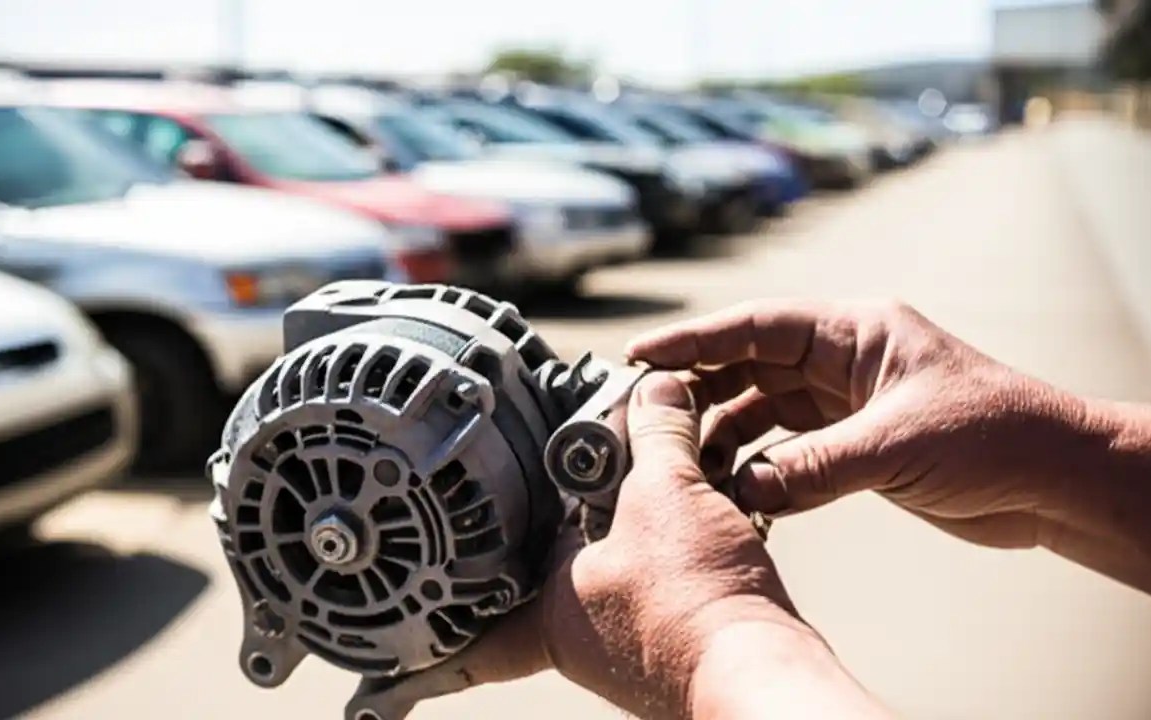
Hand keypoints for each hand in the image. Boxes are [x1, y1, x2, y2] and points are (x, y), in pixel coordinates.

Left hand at [348, 374, 815, 719]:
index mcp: (552, 612)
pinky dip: (679, 543)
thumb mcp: (667, 494)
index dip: (429, 652)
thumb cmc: (698, 606)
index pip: (471, 638)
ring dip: (634, 527)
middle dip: (571, 524)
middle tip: (573, 489)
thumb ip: (655, 436)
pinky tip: (707, 507)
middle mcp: (586, 635)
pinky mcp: (681, 638)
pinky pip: (667, 579)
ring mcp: (634, 644)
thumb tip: (656, 392)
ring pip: (616, 568)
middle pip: (558, 568)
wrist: (765, 669)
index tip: (385, 679)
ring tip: (661, 479)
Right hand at [626, 299, 1131, 553]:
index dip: (696, 338)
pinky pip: (788, 446)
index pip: (757, 325)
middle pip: (750, 363)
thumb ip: (812, 467)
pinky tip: (733, 485)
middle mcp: (844, 359)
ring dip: (726, 432)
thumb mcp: (893, 446)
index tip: (644, 355)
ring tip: (686, 461)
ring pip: (764, 407)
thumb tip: (742, 490)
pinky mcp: (855, 441)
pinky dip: (758, 464)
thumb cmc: (996, 435)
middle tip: (650, 417)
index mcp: (855, 331)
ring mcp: (847, 401)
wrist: (1055, 479)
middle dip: (699, 388)